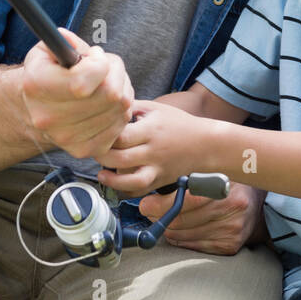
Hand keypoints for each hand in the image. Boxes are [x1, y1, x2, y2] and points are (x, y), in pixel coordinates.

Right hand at [20, 27, 134, 159]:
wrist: (39, 109)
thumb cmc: (49, 73)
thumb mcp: (49, 50)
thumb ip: (65, 42)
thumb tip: (70, 40)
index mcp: (37, 86)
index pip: (83, 81)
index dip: (99, 63)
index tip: (95, 57)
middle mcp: (48, 117)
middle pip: (110, 94)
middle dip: (115, 75)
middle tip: (105, 69)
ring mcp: (67, 137)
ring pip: (120, 108)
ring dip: (121, 91)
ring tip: (104, 85)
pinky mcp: (84, 149)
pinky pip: (120, 125)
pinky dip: (119, 111)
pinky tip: (105, 104)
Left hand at [96, 98, 210, 195]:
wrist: (206, 144)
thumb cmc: (179, 124)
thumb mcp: (156, 108)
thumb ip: (132, 108)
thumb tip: (108, 108)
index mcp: (151, 131)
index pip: (121, 136)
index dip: (104, 136)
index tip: (96, 133)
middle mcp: (153, 152)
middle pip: (120, 159)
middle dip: (102, 157)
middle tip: (94, 152)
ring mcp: (157, 169)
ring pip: (132, 181)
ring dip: (112, 180)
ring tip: (102, 174)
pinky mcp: (160, 182)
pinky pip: (140, 192)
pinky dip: (125, 191)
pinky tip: (116, 182)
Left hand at [138, 183, 265, 254]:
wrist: (257, 205)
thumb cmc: (229, 184)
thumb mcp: (213, 171)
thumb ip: (189, 176)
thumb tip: (154, 185)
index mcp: (227, 188)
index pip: (185, 201)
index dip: (160, 205)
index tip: (145, 204)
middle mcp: (232, 211)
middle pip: (181, 221)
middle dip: (158, 217)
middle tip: (148, 210)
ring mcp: (231, 231)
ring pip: (183, 236)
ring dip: (167, 229)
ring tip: (163, 219)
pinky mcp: (229, 247)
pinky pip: (192, 246)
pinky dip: (181, 239)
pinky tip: (180, 230)